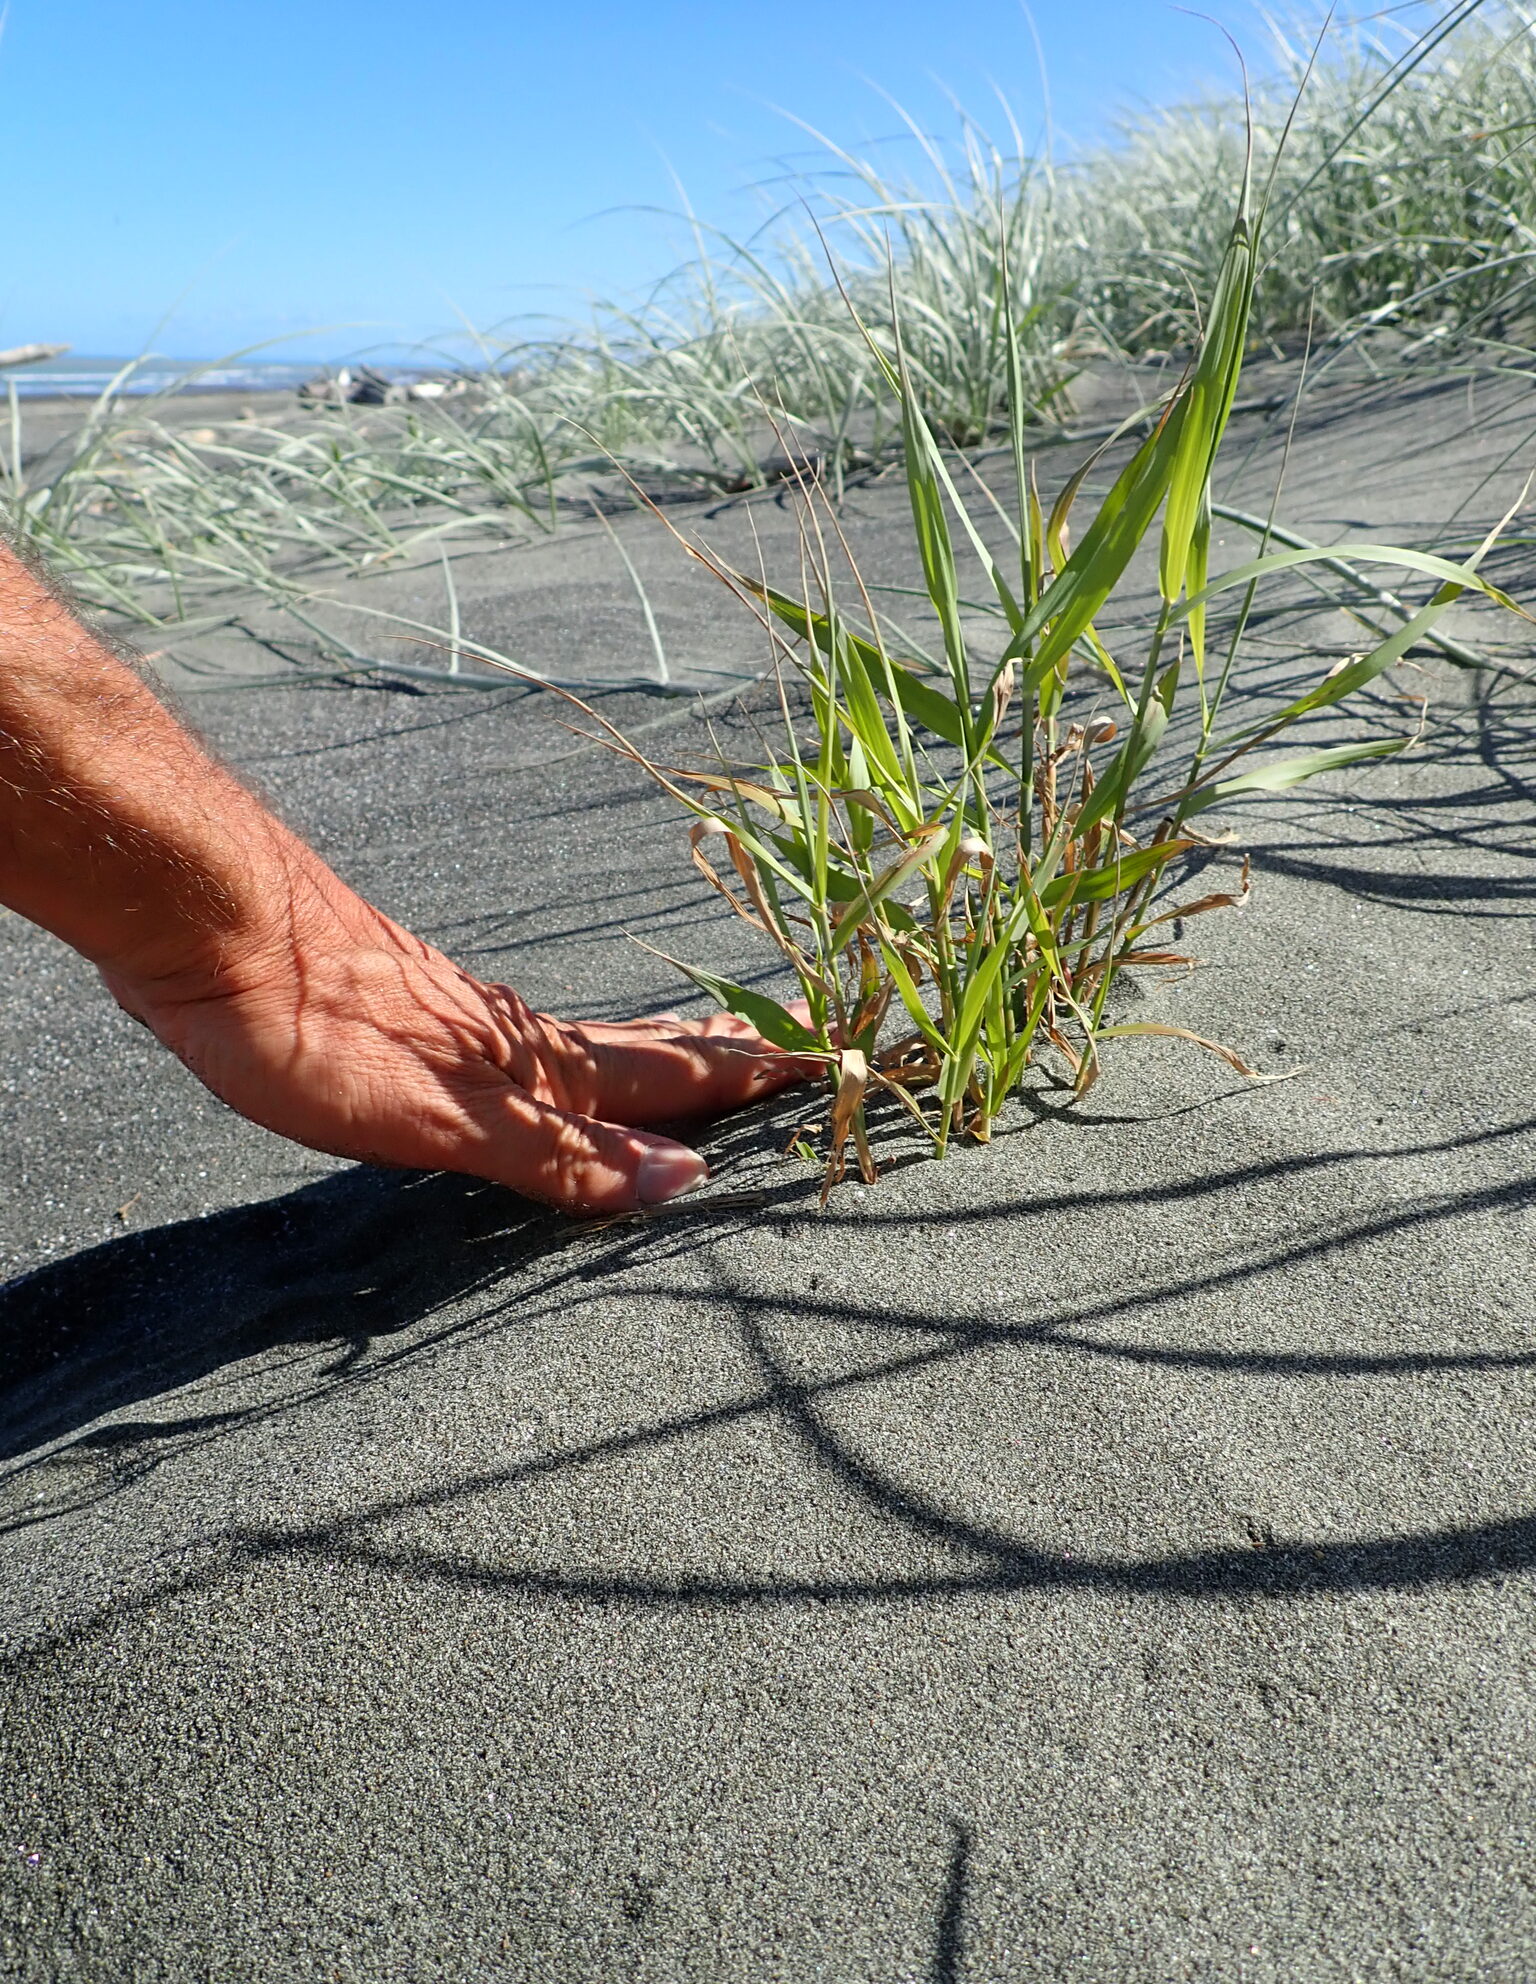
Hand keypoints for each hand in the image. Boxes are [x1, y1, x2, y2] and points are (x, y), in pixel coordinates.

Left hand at [102, 870, 814, 1215]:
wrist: (210, 929)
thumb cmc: (318, 1027)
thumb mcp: (445, 1117)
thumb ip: (561, 1152)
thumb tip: (684, 1178)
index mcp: (537, 1063)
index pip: (670, 1079)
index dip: (745, 1081)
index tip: (822, 1067)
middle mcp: (514, 1035)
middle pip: (638, 1049)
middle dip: (713, 1058)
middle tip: (778, 1047)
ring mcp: (462, 1017)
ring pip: (581, 1039)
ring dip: (647, 1049)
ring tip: (692, 1041)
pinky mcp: (406, 1012)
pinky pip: (521, 1039)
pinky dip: (566, 1051)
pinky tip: (537, 1051)